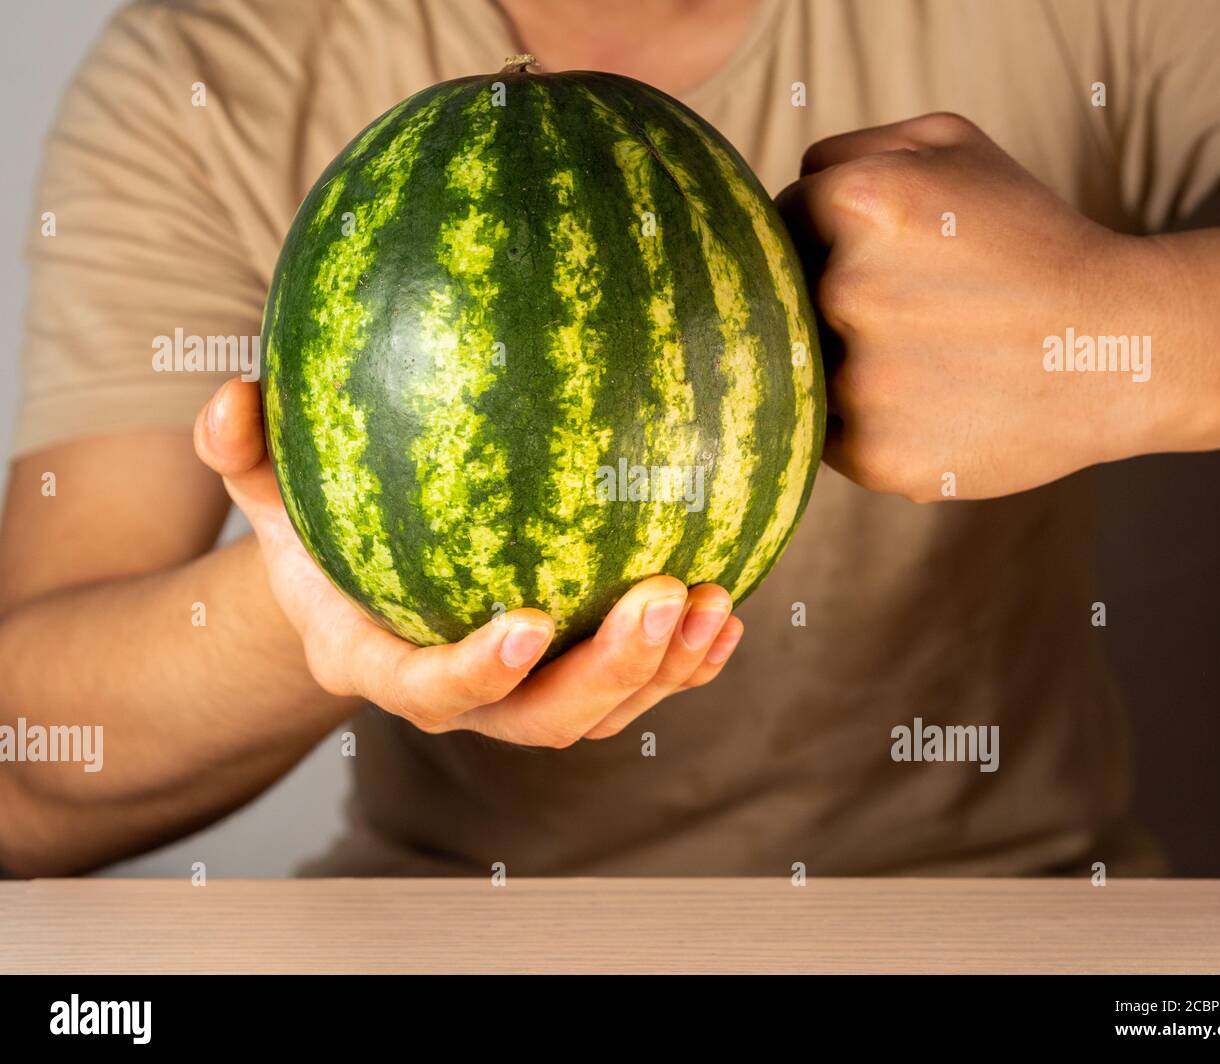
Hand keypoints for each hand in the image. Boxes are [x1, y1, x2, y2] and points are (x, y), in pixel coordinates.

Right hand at [194, 380, 742, 745]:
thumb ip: (245, 453)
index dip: (478, 672)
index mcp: (381, 662)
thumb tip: (230, 394)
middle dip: (607, 673)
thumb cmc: (320, 535)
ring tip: (713, 601)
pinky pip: (638, 688)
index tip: (529, 621)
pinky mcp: (572, 678)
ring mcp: (523, 697)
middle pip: (541, 720)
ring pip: (603, 713)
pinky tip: (727, 608)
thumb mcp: (272, 492)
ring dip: (665, 670)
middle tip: (661, 596)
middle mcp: (464, 699)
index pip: (429, 690)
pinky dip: (686, 662)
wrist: (366, 587)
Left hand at [778, 112, 1184, 500]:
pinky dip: (868, 423)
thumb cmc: (1031, 241)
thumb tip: (786, 192)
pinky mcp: (877, 454)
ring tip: (925, 360)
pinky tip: (930, 404)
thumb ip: (853, 150)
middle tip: (908, 311)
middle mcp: (847, 291)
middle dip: (834, 305)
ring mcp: (861, 381)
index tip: (887, 258)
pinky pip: (831, 435)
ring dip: (845, 367)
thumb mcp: (954, 148)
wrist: (1122, 348)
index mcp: (859, 203)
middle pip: (786, 301)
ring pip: (804, 374)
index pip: (784, 222)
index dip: (828, 240)